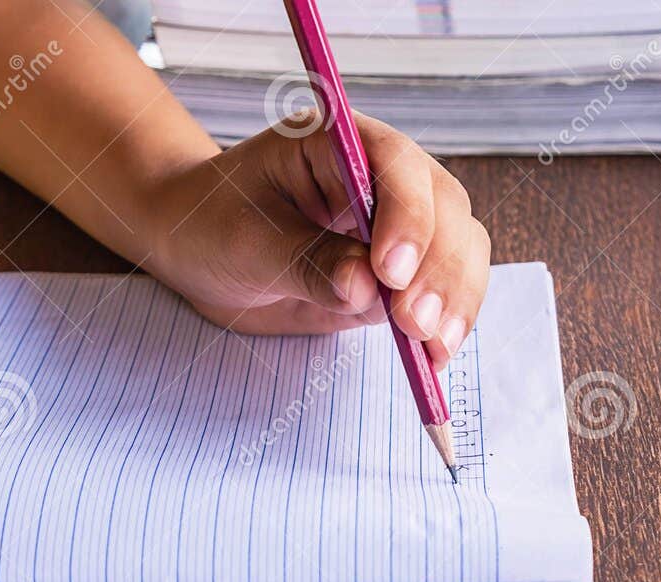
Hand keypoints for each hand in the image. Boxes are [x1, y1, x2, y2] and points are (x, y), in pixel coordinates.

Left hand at [152, 113, 489, 369]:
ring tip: (432, 349)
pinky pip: (444, 293)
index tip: (390, 272)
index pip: (397, 164)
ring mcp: (402, 225)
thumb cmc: (212, 225)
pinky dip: (447, 326)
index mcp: (340, 143)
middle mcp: (384, 177)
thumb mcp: (245, 241)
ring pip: (460, 250)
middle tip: (415, 324)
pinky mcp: (403, 273)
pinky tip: (435, 359)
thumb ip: (306, 261)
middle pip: (445, 210)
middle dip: (439, 269)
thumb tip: (366, 288)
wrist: (200, 250)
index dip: (407, 216)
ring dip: (456, 301)